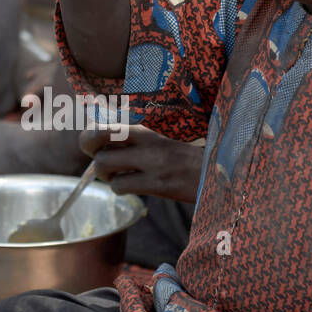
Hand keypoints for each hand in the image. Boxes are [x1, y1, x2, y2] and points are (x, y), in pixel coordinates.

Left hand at [80, 125, 203, 201]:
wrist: (220, 171)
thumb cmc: (189, 153)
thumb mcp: (165, 134)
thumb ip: (138, 132)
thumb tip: (104, 132)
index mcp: (150, 125)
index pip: (108, 123)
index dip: (91, 133)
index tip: (93, 141)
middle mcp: (149, 141)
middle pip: (97, 141)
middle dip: (91, 152)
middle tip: (100, 158)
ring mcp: (153, 163)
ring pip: (104, 166)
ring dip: (106, 174)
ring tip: (118, 174)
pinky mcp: (158, 185)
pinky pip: (121, 186)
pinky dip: (120, 188)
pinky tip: (132, 186)